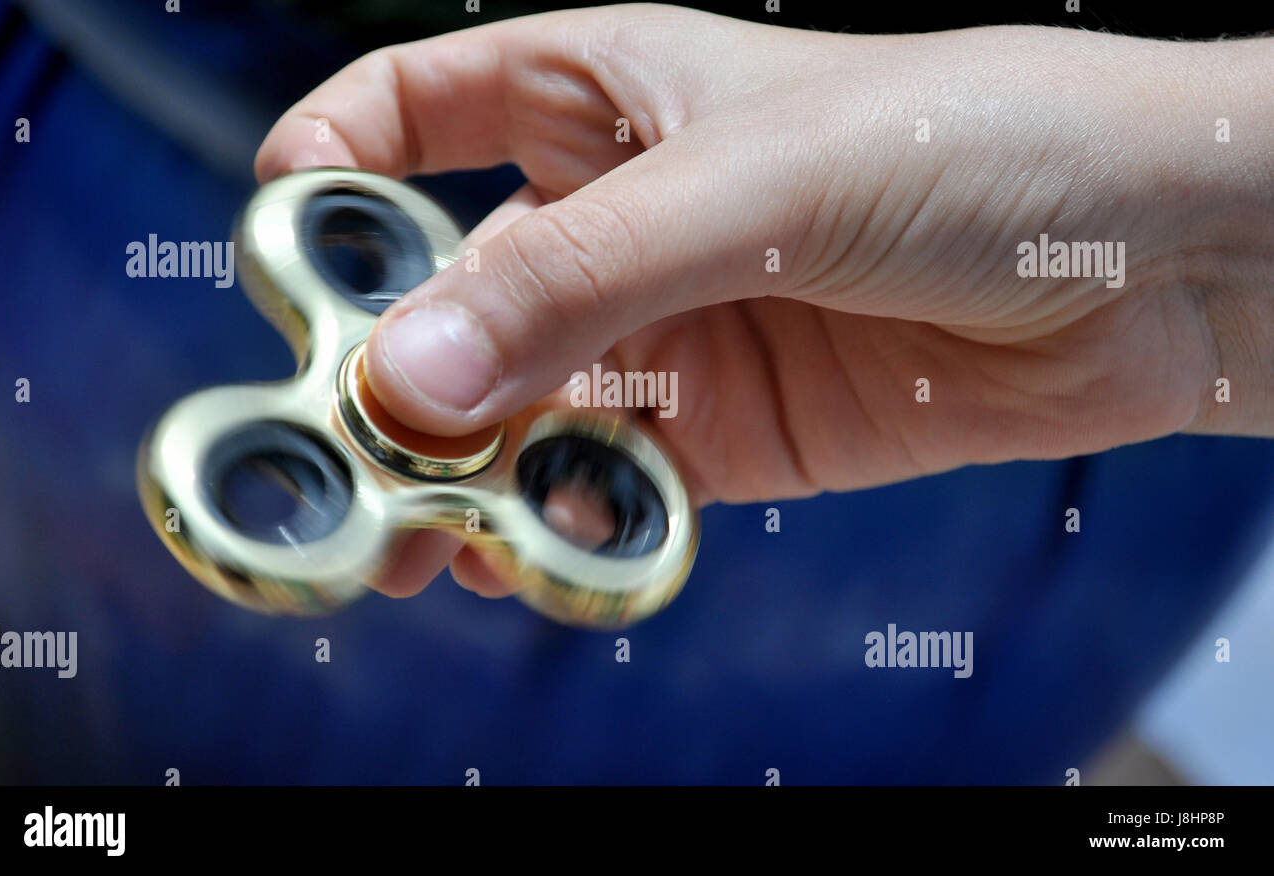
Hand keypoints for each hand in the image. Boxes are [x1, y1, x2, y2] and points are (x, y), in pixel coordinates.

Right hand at [256, 4, 1273, 597]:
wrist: (1143, 260)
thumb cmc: (966, 144)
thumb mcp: (756, 186)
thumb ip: (578, 281)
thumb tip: (405, 379)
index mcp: (605, 95)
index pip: (417, 111)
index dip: (333, 171)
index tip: (280, 254)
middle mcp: (619, 218)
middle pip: (450, 293)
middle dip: (385, 373)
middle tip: (338, 459)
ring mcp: (667, 332)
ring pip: (519, 407)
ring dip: (461, 473)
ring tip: (412, 541)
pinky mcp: (724, 434)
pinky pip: (609, 483)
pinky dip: (560, 520)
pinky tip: (523, 552)